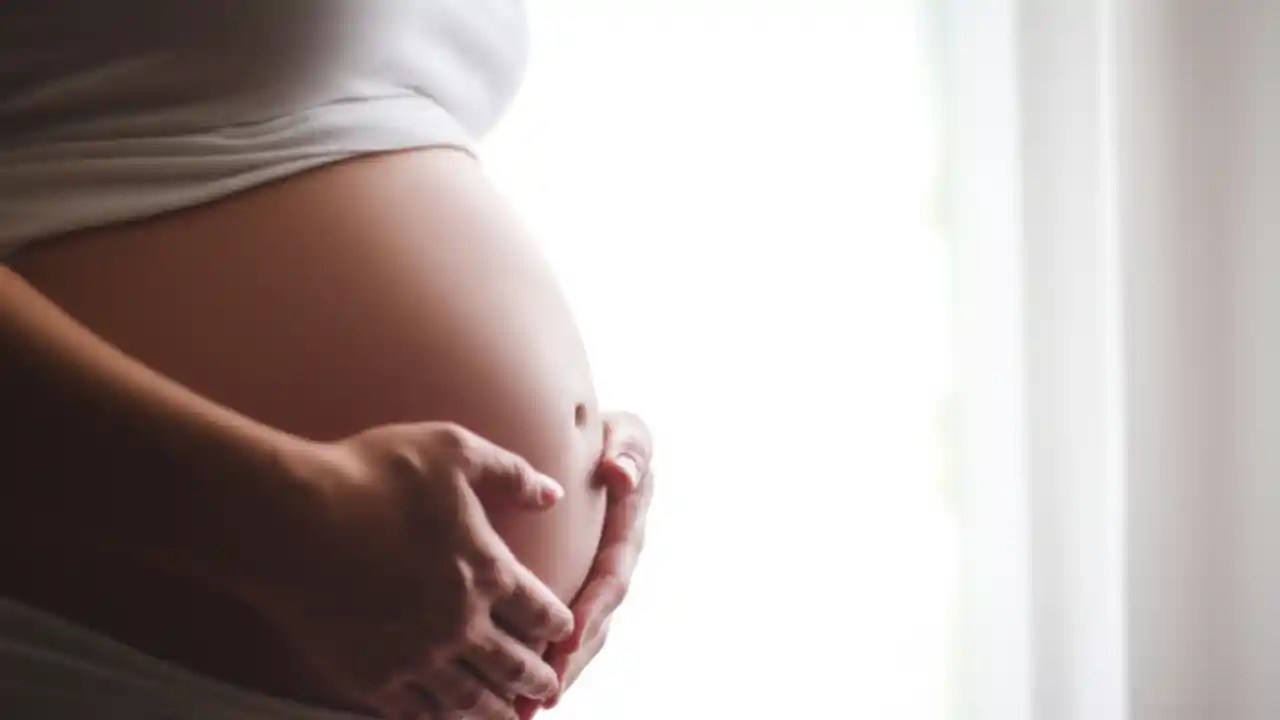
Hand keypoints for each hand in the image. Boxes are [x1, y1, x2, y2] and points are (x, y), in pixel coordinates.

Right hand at [249, 422, 573, 719]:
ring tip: (510, 718)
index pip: (540, 610)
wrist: (293, 519)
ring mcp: (416, 656)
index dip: (557, 623)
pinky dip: (439, 719)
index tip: (562, 631)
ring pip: (470, 697)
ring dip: (496, 710)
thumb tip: (553, 493)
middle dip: (537, 677)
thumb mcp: (453, 450)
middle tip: (550, 689)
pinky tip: (445, 718)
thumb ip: (510, 472)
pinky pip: (417, 711)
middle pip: (513, 663)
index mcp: (487, 571)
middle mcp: (460, 623)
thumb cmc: (371, 476)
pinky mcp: (371, 676)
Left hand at [516, 412, 653, 717]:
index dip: (592, 609)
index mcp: (625, 537)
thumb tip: (620, 472)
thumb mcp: (627, 435)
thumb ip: (629, 450)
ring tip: (522, 713)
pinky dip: (536, 664)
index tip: (569, 635)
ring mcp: (591, 586)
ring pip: (575, 642)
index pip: (610, 580)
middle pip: (593, 628)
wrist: (597, 446)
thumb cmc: (610, 440)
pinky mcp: (569, 594)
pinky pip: (555, 634)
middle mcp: (611, 569)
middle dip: (568, 663)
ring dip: (551, 677)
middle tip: (542, 694)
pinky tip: (505, 695)